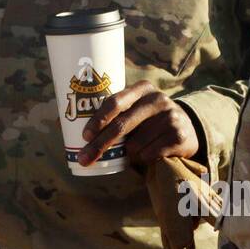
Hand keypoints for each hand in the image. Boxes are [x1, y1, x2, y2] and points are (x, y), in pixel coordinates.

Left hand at [76, 81, 199, 167]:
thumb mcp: (132, 109)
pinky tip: (150, 154)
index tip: (84, 135)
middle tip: (85, 159)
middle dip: (100, 145)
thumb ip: (108, 113)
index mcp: (141, 89)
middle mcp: (157, 99)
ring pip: (135, 144)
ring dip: (128, 154)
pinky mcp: (179, 135)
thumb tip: (61, 122)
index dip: (97, 119)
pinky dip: (143, 159)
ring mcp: (171, 116)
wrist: (188, 128)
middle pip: (122, 126)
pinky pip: (150, 154)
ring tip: (134, 151)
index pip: (115, 101)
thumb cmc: (148, 120)